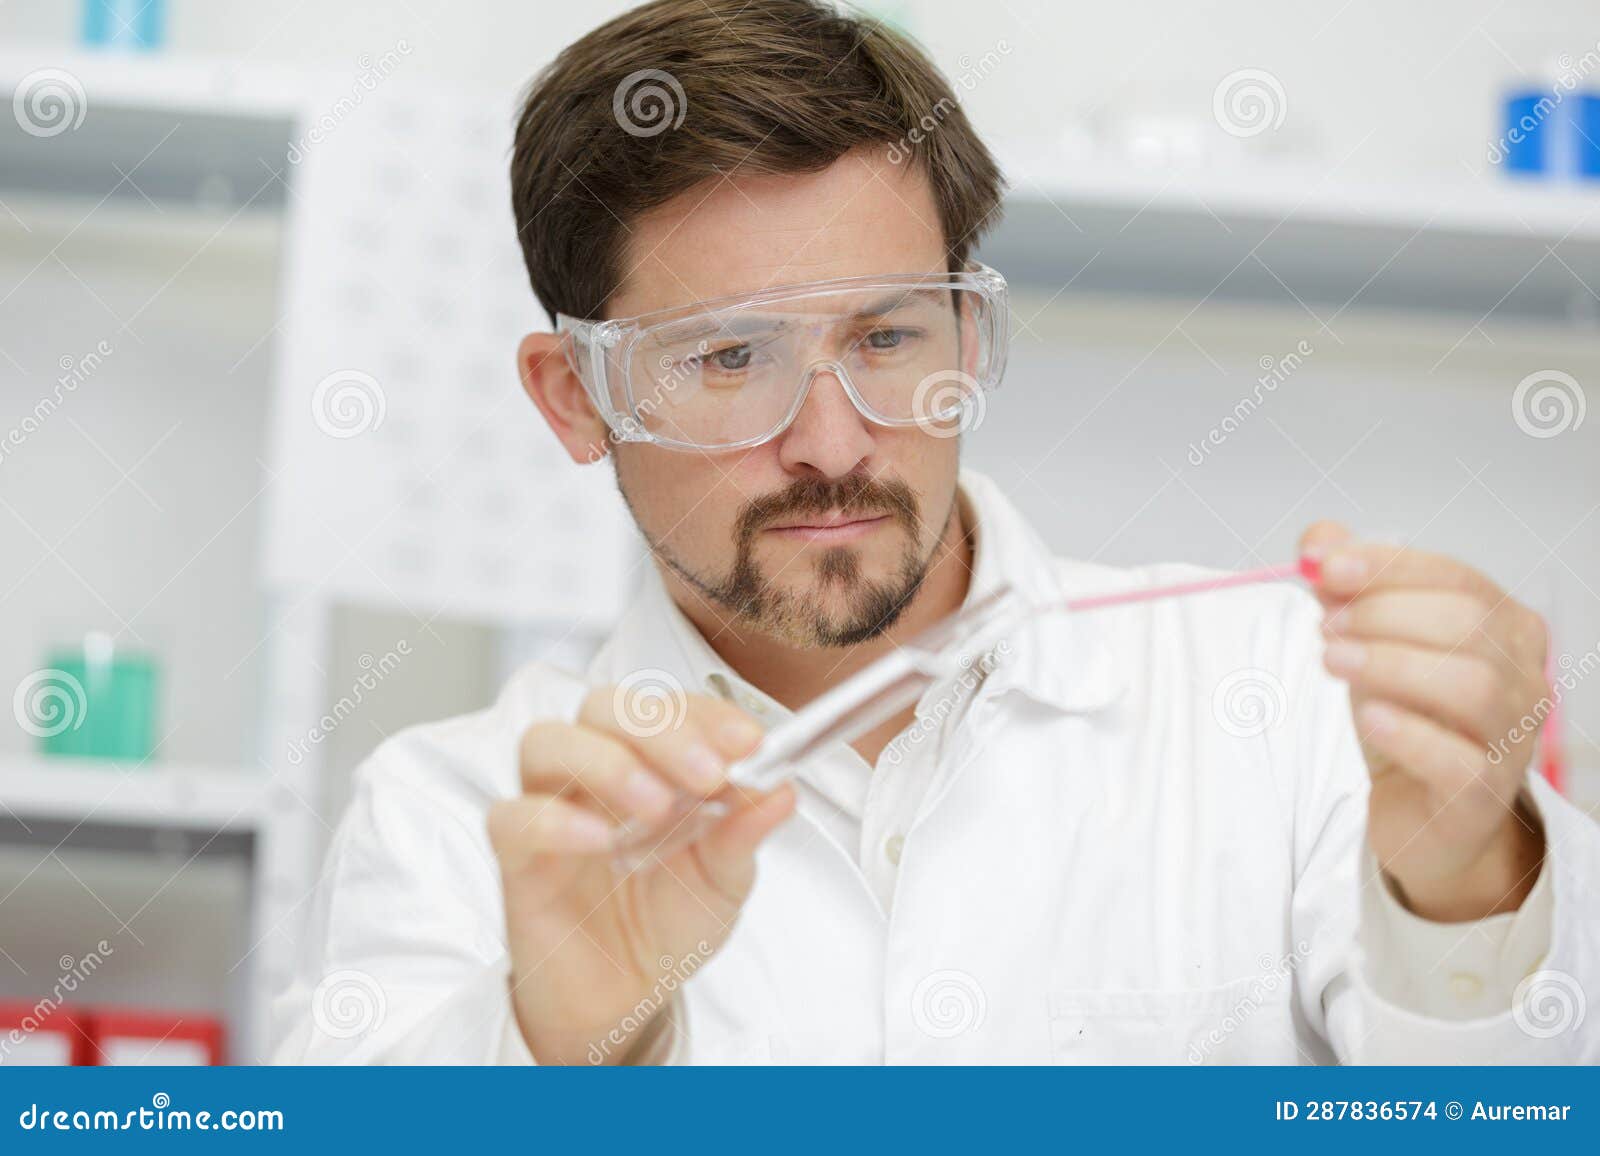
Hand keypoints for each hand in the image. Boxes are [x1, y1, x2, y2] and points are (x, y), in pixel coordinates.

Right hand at [488, 686, 794, 1063]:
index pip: (667, 707)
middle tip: (707, 774)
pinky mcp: (518, 860)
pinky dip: (555, 820)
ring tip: (657, 806)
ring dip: (608, 762)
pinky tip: (602, 841)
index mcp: (650, 762)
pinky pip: (513, 819)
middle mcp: (595, 772)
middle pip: (603, 708)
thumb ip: (744, 832)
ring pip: (545, 744)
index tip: (749, 742)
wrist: (627, 999)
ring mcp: (551, 809)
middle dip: (660, 731)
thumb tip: (782, 788)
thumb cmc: (670, 920)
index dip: (706, 714)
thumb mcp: (724, 879)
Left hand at [1301, 522, 1547, 921]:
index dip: (1388, 567)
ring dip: (1393, 664)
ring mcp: (1511, 739)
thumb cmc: (1407, 718)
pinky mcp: (1483, 795)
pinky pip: (1460, 760)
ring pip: (1472, 686)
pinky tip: (1368, 719)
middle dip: (1386, 614)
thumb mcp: (1372, 645)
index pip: (1457, 579)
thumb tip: (1318, 540)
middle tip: (1326, 626)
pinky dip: (1410, 732)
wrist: (1422, 812)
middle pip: (1468, 624)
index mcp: (1504, 629)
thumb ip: (1348, 589)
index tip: (1324, 567)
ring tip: (1333, 662)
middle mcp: (1522, 678)